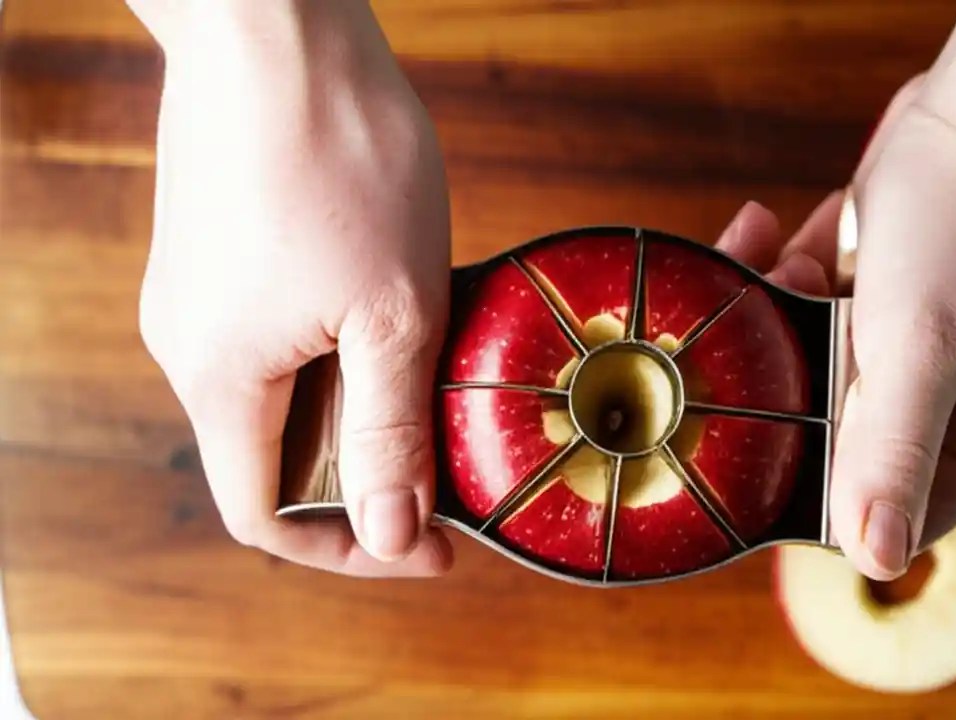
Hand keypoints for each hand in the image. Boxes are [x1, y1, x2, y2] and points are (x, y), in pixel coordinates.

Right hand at [132, 2, 452, 576]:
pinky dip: (337, 356)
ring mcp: (199, 295)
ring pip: (280, 397)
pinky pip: (276, 339)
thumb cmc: (339, 157)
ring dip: (356, 414)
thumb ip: (389, 430)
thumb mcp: (392, 313)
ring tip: (432, 385)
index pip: (266, 516)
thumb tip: (393, 535)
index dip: (349, 549)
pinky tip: (393, 322)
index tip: (429, 542)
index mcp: (219, 377)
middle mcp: (188, 346)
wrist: (277, 27)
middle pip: (274, 460)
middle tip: (448, 463)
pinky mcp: (220, 253)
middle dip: (364, 479)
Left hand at [717, 74, 955, 580]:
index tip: (740, 431)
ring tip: (791, 262)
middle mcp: (944, 425)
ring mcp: (908, 368)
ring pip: (802, 376)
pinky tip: (785, 234)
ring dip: (777, 317)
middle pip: (820, 444)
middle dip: (778, 381)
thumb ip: (890, 458)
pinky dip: (789, 280)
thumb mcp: (920, 355)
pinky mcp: (880, 316)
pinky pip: (809, 322)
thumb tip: (876, 566)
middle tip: (763, 320)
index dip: (791, 483)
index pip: (859, 517)